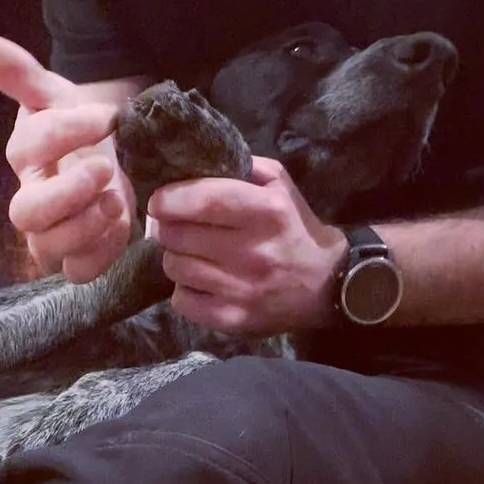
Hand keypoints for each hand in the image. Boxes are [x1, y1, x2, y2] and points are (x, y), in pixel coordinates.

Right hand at [0, 34, 134, 281]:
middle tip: (105, 168)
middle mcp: (31, 199)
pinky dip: (101, 251)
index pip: (29, 147)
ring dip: (86, 224)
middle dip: (67, 194)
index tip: (107, 117)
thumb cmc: (80, 127)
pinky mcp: (76, 260)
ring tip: (116, 198)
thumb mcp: (58, 96)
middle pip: (26, 213)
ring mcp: (51, 234)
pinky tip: (122, 224)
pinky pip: (78, 270)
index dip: (67, 131)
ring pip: (49, 246)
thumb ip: (23, 75)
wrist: (112, 156)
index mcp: (25, 155)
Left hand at [147, 157, 349, 332]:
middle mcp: (253, 252)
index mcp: (267, 212)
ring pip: (174, 267)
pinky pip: (181, 301)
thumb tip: (192, 164)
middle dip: (169, 228)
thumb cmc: (294, 229)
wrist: (324, 286)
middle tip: (179, 228)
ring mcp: (241, 290)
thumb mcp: (279, 185)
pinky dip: (184, 290)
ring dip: (176, 258)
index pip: (204, 201)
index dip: (170, 199)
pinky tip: (201, 283)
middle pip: (178, 236)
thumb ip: (240, 167)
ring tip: (194, 255)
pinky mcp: (232, 319)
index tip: (159, 202)